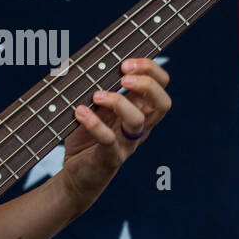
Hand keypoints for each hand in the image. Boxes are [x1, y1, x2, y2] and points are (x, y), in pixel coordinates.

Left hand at [58, 57, 171, 214]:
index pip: (162, 86)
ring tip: (97, 95)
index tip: (126, 62)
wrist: (76, 177)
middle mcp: (139, 127)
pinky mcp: (110, 158)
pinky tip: (79, 112)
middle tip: (123, 75)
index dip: (151, 69)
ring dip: (119, 102)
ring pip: (138, 121)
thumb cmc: (87, 138)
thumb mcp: (96, 109)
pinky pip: (109, 141)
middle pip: (162, 103)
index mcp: (140, 110)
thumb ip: (101, 89)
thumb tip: (93, 62)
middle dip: (147, 83)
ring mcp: (127, 144)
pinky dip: (94, 124)